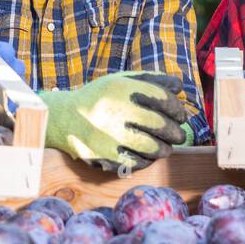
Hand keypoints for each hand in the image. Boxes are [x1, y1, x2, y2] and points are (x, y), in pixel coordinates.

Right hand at [41, 71, 189, 170]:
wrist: (64, 119)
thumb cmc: (101, 98)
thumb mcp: (121, 81)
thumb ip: (151, 80)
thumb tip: (180, 86)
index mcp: (121, 88)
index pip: (162, 98)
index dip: (177, 109)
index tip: (180, 116)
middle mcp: (114, 110)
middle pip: (160, 125)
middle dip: (176, 132)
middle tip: (179, 135)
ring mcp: (108, 136)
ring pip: (152, 147)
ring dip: (165, 149)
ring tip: (166, 147)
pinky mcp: (103, 156)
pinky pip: (136, 163)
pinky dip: (147, 160)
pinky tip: (148, 156)